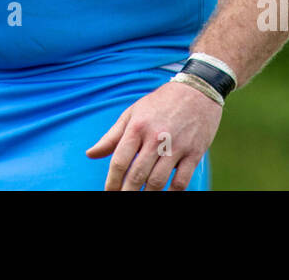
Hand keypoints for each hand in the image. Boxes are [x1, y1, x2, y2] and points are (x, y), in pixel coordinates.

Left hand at [86, 79, 222, 190]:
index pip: (120, 161)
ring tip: (140, 198)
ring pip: (158, 181)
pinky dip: (171, 193)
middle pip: (137, 175)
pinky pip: (181, 181)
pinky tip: (164, 194)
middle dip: (127, 193)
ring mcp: (177, 146)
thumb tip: (90, 154)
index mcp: (137, 127)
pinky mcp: (195, 152)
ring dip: (147, 195)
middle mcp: (156, 137)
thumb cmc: (160, 103)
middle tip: (122, 199)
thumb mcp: (132, 113)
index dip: (112, 182)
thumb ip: (111, 136)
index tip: (109, 192)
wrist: (197, 90)